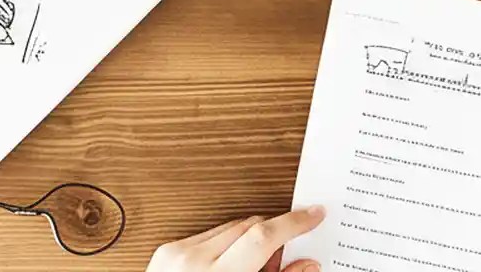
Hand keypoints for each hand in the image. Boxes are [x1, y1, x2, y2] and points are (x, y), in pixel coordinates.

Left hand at [147, 207, 325, 271]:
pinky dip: (225, 244)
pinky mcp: (167, 250)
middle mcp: (194, 261)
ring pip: (231, 227)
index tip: (313, 214)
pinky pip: (209, 234)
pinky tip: (227, 265)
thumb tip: (307, 266)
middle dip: (272, 235)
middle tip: (284, 256)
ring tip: (252, 267)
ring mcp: (177, 253)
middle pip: (250, 226)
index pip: (263, 237)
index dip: (294, 223)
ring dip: (248, 240)